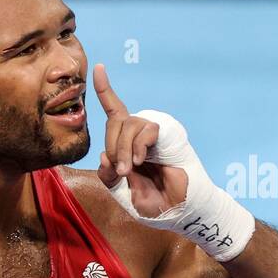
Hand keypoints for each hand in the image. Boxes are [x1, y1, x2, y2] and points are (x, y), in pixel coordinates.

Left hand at [93, 63, 188, 216]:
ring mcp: (154, 133)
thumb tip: (103, 155)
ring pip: (128, 125)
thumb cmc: (154, 202)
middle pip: (115, 122)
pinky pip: (145, 129)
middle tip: (122, 171)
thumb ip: (108, 177)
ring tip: (131, 170)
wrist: (178, 210)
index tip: (99, 68)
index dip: (105, 91)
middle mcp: (140, 134)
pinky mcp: (167, 132)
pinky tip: (142, 160)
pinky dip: (138, 145)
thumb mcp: (122, 193)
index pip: (114, 114)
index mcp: (128, 145)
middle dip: (113, 148)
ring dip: (124, 149)